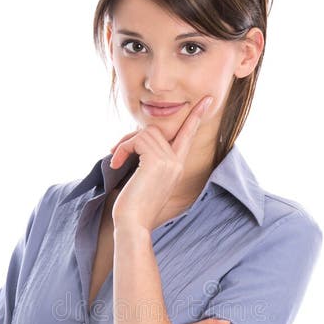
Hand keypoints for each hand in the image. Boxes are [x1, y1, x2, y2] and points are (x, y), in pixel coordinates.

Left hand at [109, 94, 212, 231]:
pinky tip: (116, 163)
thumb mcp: (146, 179)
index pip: (188, 135)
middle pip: (158, 130)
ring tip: (117, 159)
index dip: (196, 116)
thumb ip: (150, 161)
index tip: (207, 100)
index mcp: (177, 166)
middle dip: (134, 136)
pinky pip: (137, 140)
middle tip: (118, 152)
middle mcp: (176, 162)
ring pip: (146, 132)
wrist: (133, 224)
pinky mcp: (156, 161)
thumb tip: (138, 142)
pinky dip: (123, 148)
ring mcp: (169, 161)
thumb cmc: (134, 206)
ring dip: (126, 143)